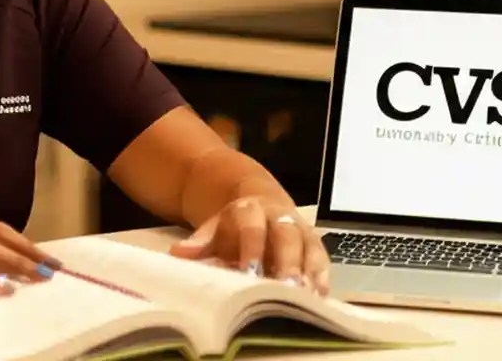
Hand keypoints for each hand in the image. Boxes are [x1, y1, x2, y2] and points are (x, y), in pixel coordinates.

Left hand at [168, 196, 329, 294]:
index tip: (249, 272)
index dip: (252, 248)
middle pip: (286, 236)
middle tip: (286, 288)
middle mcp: (279, 216)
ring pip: (308, 246)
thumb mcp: (214, 229)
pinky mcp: (315, 244)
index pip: (252, 227)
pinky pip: (322, 258)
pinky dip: (322, 277)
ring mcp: (300, 229)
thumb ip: (200, 242)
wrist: (260, 205)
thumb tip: (179, 253)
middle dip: (287, 262)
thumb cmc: (234, 228)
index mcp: (250, 210)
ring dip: (308, 271)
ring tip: (306, 296)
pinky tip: (320, 296)